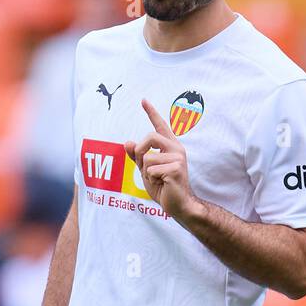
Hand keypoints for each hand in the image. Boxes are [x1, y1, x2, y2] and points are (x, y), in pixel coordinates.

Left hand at [125, 99, 194, 221]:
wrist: (178, 205)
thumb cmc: (164, 188)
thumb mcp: (146, 170)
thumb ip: (137, 157)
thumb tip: (127, 142)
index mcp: (170, 146)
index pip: (160, 126)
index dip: (151, 112)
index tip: (143, 100)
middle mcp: (176, 148)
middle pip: (149, 137)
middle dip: (140, 152)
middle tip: (144, 167)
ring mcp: (178, 158)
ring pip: (148, 158)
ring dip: (147, 172)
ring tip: (158, 179)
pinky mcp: (176, 169)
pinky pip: (151, 170)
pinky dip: (151, 179)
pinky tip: (163, 184)